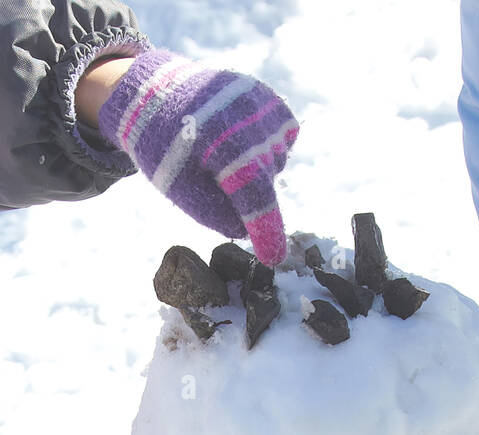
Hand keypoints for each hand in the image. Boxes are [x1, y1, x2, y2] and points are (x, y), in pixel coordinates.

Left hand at [88, 48, 297, 264]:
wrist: (155, 91)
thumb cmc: (164, 146)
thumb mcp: (179, 188)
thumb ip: (213, 214)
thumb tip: (247, 229)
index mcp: (221, 141)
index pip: (254, 195)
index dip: (266, 231)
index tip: (273, 258)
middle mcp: (248, 118)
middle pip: (265, 181)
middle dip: (245, 190)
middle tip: (211, 172)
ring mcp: (262, 105)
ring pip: (276, 162)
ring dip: (256, 168)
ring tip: (221, 150)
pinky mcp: (270, 100)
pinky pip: (283, 141)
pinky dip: (266, 148)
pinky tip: (239, 140)